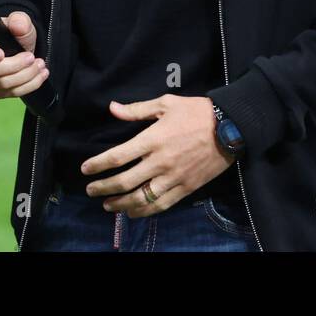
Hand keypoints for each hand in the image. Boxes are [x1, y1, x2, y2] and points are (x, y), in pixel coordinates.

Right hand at [0, 11, 49, 98]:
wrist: (23, 48)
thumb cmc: (15, 33)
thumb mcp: (20, 22)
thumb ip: (19, 21)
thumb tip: (17, 25)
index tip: (1, 53)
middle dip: (14, 65)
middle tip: (32, 57)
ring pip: (1, 84)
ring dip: (25, 76)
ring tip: (40, 65)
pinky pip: (10, 93)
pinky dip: (28, 85)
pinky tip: (40, 75)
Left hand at [81, 95, 233, 217]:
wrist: (230, 127)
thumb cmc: (196, 112)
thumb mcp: (165, 103)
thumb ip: (137, 109)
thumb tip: (112, 108)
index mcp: (153, 139)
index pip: (118, 156)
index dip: (98, 165)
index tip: (85, 169)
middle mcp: (160, 162)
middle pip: (125, 182)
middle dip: (103, 188)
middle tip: (91, 191)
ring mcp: (173, 178)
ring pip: (141, 199)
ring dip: (120, 204)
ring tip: (107, 205)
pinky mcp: (186, 188)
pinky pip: (161, 205)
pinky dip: (144, 211)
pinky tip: (132, 212)